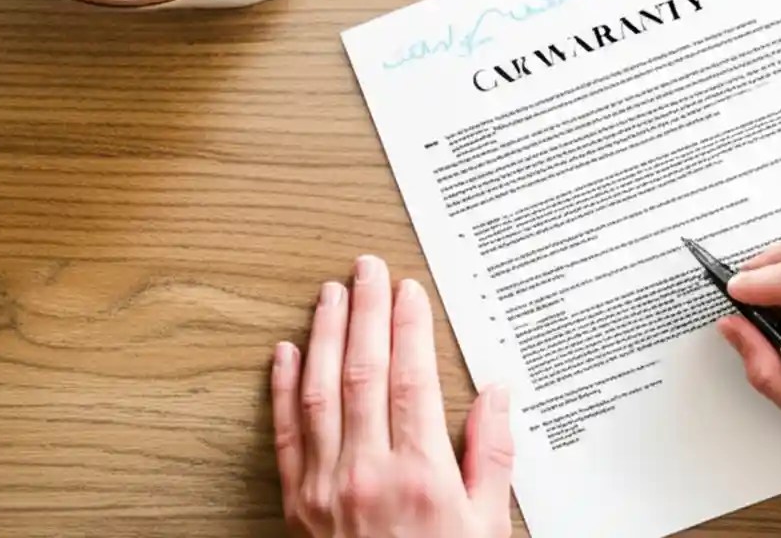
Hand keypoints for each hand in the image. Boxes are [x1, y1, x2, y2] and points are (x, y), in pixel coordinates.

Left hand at [271, 255, 514, 537]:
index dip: (409, 327)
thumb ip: (493, 455)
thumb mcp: (487, 525)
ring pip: (320, 391)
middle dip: (366, 311)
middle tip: (367, 269)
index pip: (411, 378)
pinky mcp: (296, 501)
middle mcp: (366, 472)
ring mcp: (324, 485)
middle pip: (364, 371)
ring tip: (330, 295)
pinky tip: (286, 353)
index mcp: (419, 475)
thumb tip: (496, 393)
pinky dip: (283, 388)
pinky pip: (285, 432)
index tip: (410, 292)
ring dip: (325, 335)